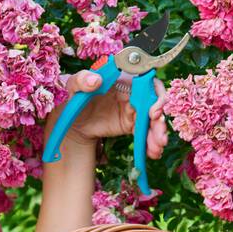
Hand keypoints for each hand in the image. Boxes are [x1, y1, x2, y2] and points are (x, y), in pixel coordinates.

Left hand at [49, 69, 168, 155]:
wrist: (72, 121)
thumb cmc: (75, 97)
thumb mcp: (74, 86)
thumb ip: (82, 80)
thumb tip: (96, 81)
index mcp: (124, 78)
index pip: (148, 82)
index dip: (156, 95)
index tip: (153, 112)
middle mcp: (133, 92)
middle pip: (154, 103)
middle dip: (160, 120)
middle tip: (159, 136)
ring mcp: (134, 109)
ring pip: (153, 120)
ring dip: (158, 134)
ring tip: (156, 148)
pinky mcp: (132, 124)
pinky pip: (145, 133)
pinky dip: (150, 143)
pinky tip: (152, 153)